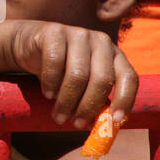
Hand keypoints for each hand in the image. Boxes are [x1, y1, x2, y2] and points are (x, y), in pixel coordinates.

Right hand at [6, 21, 136, 128]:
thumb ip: (94, 104)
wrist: (31, 44)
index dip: (125, 100)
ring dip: (67, 101)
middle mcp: (100, 41)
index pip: (128, 77)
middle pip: (102, 79)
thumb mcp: (83, 86)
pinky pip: (55, 62)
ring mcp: (78, 34)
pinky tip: (47, 93)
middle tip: (75, 124)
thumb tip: (100, 128)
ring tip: (58, 115)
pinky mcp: (54, 31)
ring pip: (78, 74)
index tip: (114, 121)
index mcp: (114, 54)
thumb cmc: (62, 69)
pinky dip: (51, 83)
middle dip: (88, 107)